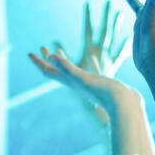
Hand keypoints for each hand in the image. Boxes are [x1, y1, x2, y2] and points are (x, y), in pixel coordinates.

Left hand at [28, 0, 132, 126]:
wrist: (125, 105)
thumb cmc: (104, 92)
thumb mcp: (82, 77)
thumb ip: (66, 67)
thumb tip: (49, 56)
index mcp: (70, 82)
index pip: (49, 71)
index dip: (38, 62)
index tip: (29, 53)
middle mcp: (77, 83)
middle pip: (57, 71)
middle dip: (48, 60)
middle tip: (42, 49)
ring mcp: (89, 84)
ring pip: (72, 71)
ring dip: (64, 61)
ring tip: (60, 53)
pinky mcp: (101, 83)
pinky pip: (90, 71)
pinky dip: (87, 62)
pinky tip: (92, 58)